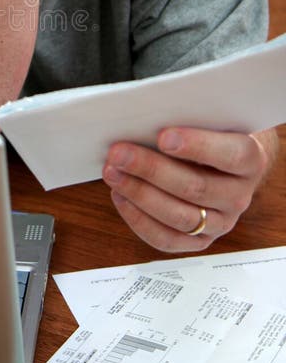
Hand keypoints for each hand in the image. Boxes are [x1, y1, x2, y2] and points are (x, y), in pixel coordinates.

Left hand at [102, 127, 272, 251]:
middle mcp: (238, 196)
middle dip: (151, 169)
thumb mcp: (209, 121)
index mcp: (249, 161)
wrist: (227, 162)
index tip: (163, 137)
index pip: (230, 155)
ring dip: (139, 194)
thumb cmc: (212, 134)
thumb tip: (144, 121)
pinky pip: (167, 239)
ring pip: (179, 217)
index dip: (197, 146)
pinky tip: (120, 196)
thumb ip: (186, 121)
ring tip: (113, 173)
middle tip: (119, 153)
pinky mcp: (199, 240)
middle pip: (195, 187)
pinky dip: (139, 219)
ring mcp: (220, 223)